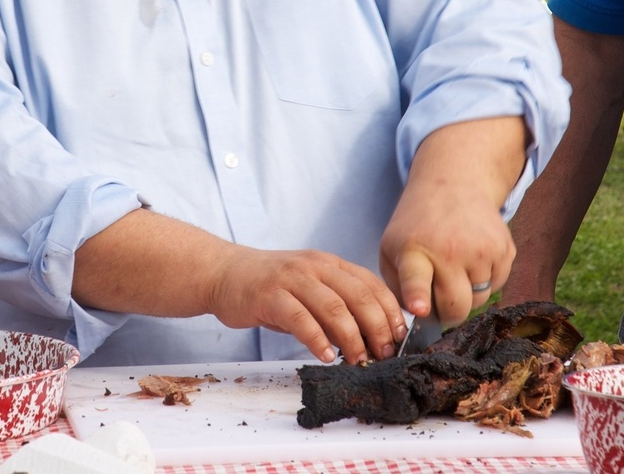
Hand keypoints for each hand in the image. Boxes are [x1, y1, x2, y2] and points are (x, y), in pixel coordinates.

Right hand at [206, 245, 406, 363]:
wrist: (224, 272)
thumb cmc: (270, 287)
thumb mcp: (308, 288)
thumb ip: (335, 307)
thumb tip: (368, 339)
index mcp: (329, 263)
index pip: (370, 283)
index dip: (389, 311)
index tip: (399, 338)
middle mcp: (314, 266)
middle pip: (358, 296)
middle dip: (377, 328)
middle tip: (383, 354)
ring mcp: (291, 278)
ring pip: (333, 307)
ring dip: (351, 338)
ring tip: (358, 360)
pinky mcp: (269, 295)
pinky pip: (300, 318)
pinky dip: (317, 339)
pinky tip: (325, 356)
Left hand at [379, 117, 525, 325]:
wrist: (453, 184)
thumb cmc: (416, 225)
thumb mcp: (392, 248)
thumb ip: (398, 287)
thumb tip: (416, 321)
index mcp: (413, 249)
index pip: (416, 278)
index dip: (419, 296)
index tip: (420, 308)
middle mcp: (450, 249)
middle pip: (456, 307)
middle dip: (447, 313)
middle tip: (437, 298)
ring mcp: (482, 249)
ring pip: (479, 301)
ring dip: (466, 294)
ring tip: (454, 268)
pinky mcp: (505, 249)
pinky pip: (496, 286)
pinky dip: (484, 280)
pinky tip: (471, 257)